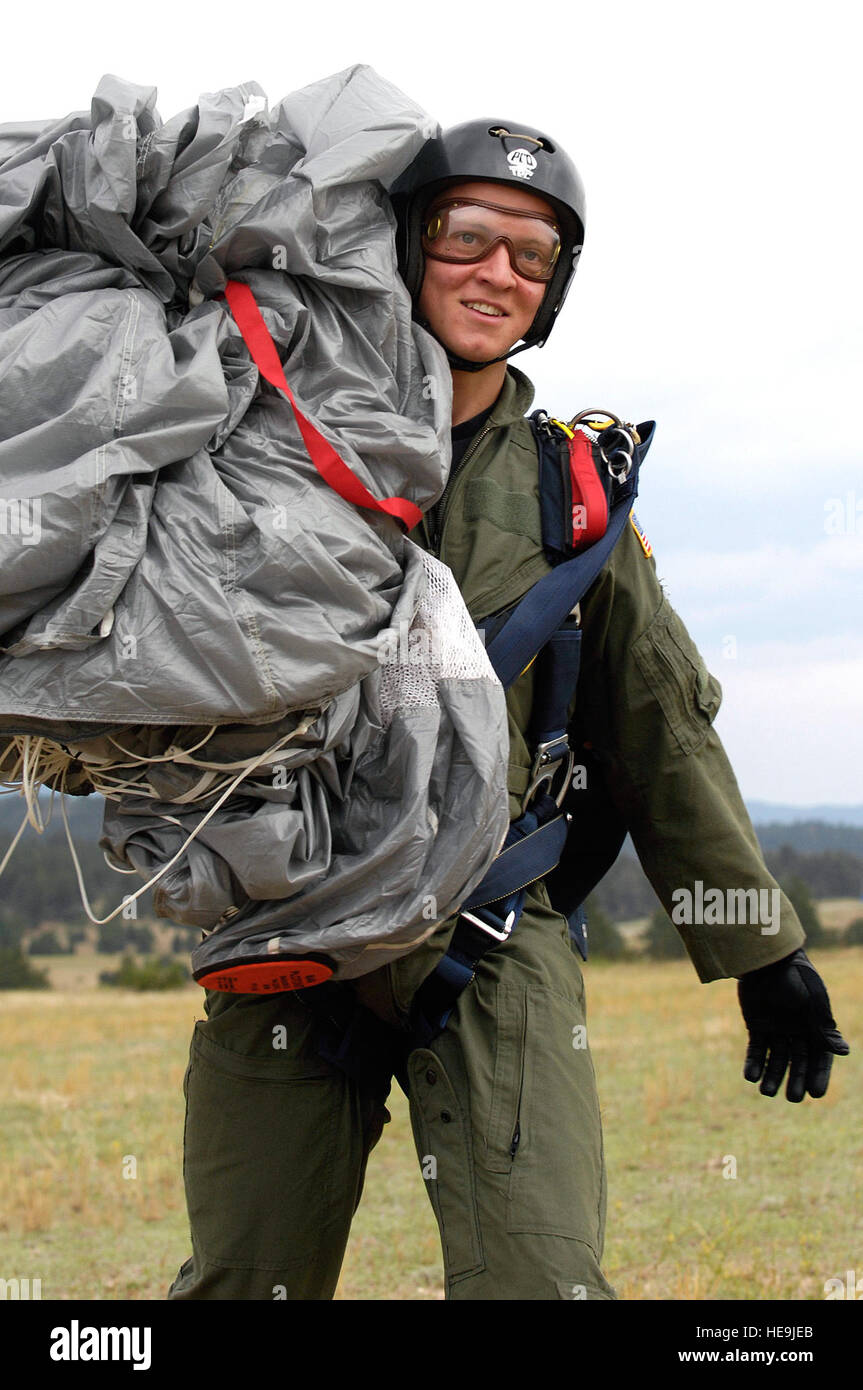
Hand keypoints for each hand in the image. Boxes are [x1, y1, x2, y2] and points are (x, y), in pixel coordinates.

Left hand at [737, 948, 848, 1101]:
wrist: (766, 959)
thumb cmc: (796, 977)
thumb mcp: (813, 1002)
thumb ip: (824, 1028)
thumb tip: (843, 1052)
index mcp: (815, 1027)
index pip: (820, 1057)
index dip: (819, 1075)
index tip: (816, 1093)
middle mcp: (797, 1031)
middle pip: (798, 1062)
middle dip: (796, 1080)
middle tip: (793, 1098)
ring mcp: (776, 1029)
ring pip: (775, 1059)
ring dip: (772, 1076)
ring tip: (767, 1092)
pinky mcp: (757, 1025)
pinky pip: (756, 1049)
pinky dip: (754, 1063)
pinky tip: (751, 1077)